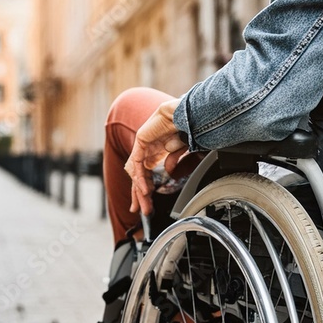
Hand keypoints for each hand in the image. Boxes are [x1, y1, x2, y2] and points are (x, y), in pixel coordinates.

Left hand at [124, 99, 186, 215]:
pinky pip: (137, 164)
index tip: (147, 203)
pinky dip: (140, 178)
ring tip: (143, 204)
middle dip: (139, 195)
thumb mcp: (179, 148)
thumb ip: (172, 159)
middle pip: (138, 176)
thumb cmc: (185, 125)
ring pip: (136, 173)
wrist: (185, 112)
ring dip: (139, 190)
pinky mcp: (141, 140)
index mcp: (155, 150)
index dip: (145, 189)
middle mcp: (147, 149)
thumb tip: (168, 170)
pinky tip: (145, 190)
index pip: (145, 174)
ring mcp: (142, 145)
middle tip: (142, 210)